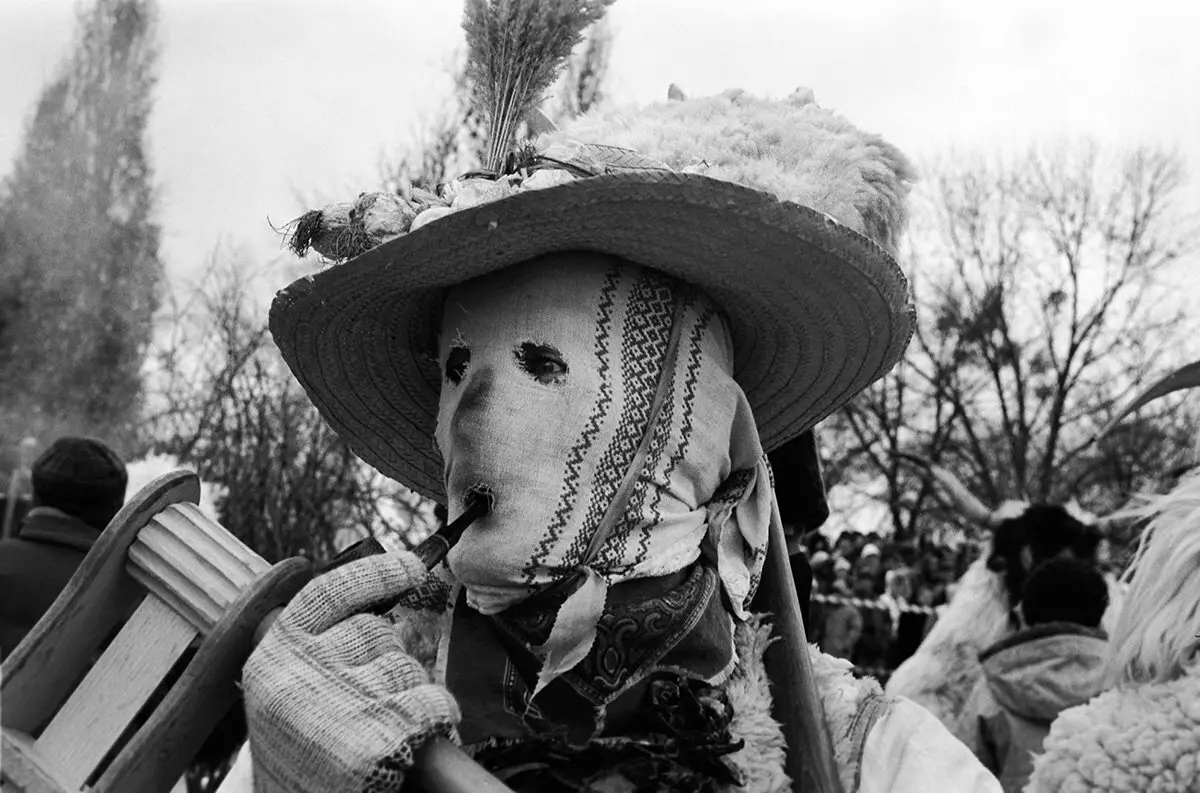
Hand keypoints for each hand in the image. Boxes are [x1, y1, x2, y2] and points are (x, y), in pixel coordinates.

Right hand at [243, 551, 459, 792]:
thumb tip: (382, 621)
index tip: (411, 565)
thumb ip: (318, 653)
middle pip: (375, 633)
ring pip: (405, 666)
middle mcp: (303, 673)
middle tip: (372, 697)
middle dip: (387, 658)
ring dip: (408, 690)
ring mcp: (343, 702)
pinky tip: (419, 734)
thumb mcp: (287, 694)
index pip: (329, 593)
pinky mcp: (379, 737)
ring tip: (384, 724)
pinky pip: (431, 700)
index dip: (374, 574)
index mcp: (273, 656)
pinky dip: (436, 713)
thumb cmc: (299, 757)